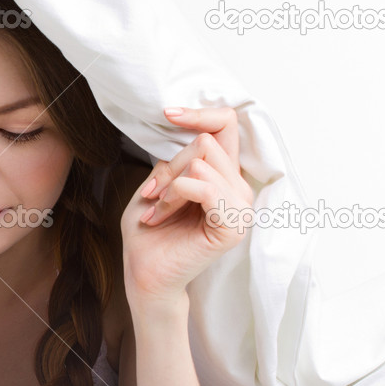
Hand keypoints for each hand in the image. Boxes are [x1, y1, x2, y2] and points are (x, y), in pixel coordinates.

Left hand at [120, 106, 253, 306]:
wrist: (144, 272)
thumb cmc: (149, 230)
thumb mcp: (157, 183)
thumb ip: (178, 159)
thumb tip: (190, 131)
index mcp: (223, 176)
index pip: (227, 125)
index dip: (201, 113)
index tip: (168, 113)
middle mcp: (237, 188)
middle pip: (208, 142)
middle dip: (171, 165)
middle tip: (152, 195)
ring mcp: (240, 207)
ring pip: (203, 161)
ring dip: (169, 184)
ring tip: (156, 209)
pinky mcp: (232, 225)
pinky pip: (202, 186)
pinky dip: (174, 195)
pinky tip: (160, 215)